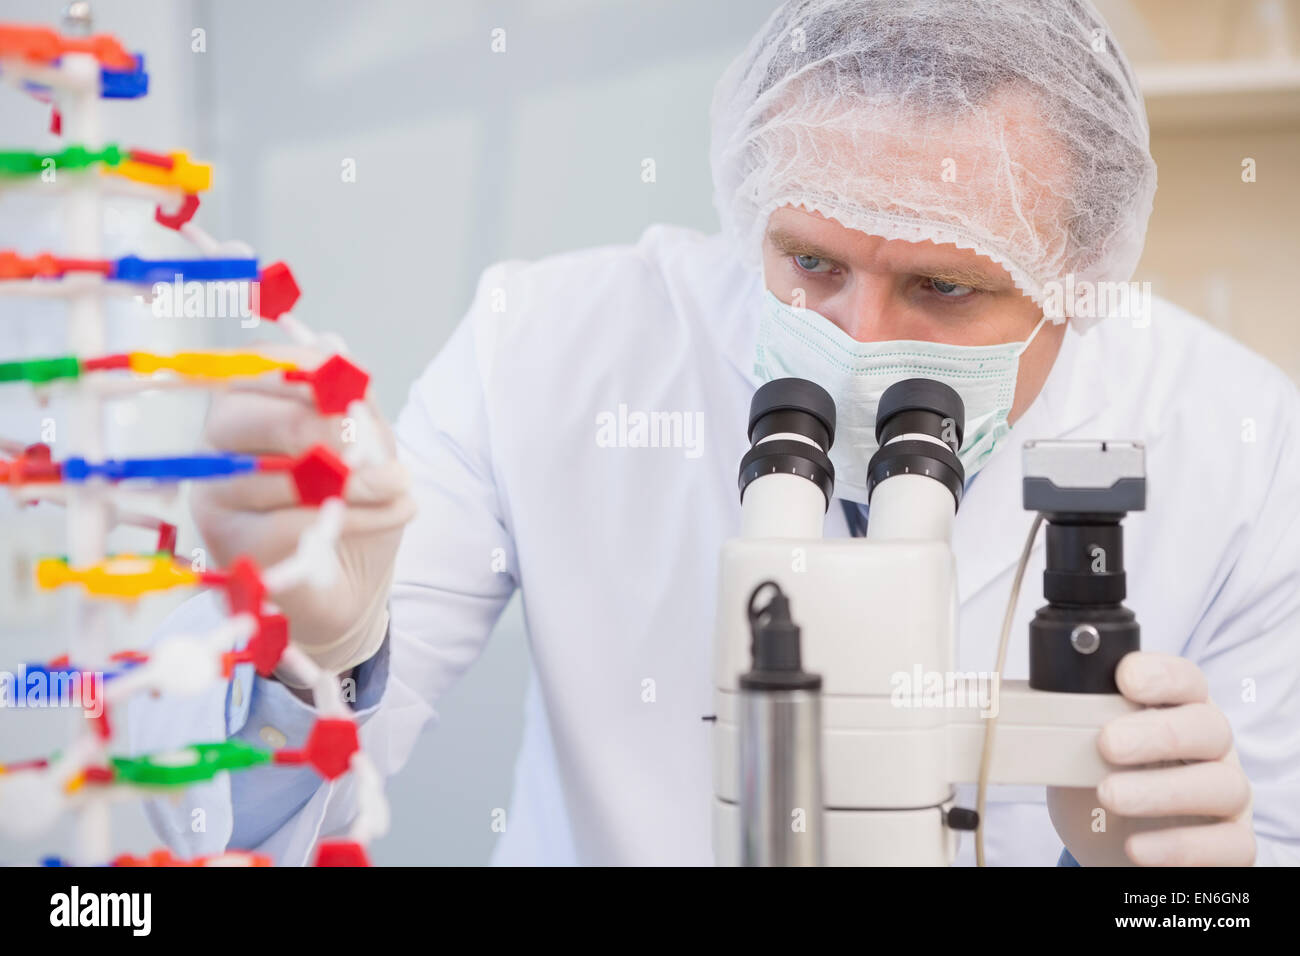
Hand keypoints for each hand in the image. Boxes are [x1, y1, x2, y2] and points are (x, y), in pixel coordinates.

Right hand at [191, 344, 415, 682]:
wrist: (351, 578)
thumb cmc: (352, 498)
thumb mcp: (366, 439)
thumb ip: (351, 396)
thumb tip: (331, 345)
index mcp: (244, 402)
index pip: (267, 368)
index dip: (321, 381)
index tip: (364, 407)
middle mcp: (215, 444)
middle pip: (266, 420)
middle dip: (336, 435)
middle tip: (386, 457)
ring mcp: (213, 494)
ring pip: (284, 475)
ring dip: (359, 482)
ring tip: (400, 488)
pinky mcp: (227, 543)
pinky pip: (291, 523)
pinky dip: (356, 517)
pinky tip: (392, 514)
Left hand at [1091, 651, 1255, 865]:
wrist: (1106, 843)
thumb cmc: (1098, 781)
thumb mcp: (1077, 748)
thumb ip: (1072, 723)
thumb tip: (1039, 703)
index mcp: (1177, 710)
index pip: (1186, 680)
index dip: (1163, 674)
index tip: (1125, 679)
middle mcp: (1211, 749)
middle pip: (1208, 727)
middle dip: (1158, 733)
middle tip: (1107, 743)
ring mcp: (1227, 796)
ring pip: (1224, 786)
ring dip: (1163, 791)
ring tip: (1109, 796)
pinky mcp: (1232, 843)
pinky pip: (1230, 845)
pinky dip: (1182, 847)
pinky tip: (1137, 848)